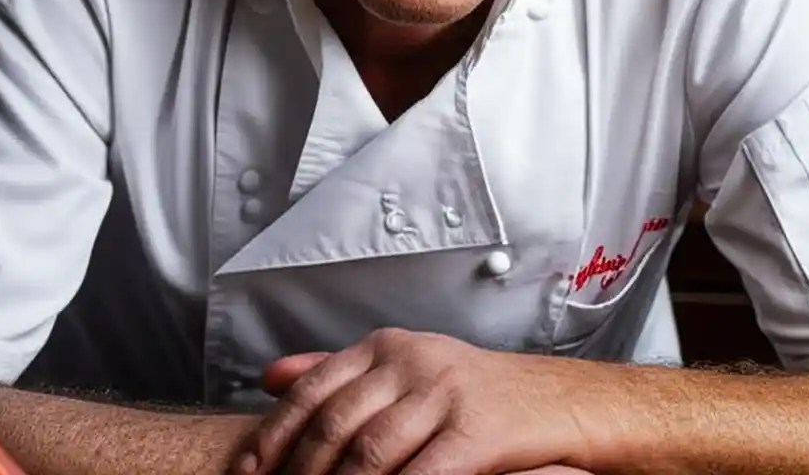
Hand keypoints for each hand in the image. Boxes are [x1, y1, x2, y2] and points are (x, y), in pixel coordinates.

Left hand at [235, 328, 593, 474]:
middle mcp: (412, 362)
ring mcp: (446, 393)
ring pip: (370, 451)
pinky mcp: (478, 430)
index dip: (273, 435)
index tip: (248, 472)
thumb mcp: (407, 367)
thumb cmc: (480, 392)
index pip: (313, 389)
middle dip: (300, 470)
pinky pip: (423, 472)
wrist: (560, 402)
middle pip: (334, 422)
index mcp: (387, 346)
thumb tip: (271, 376)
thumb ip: (339, 371)